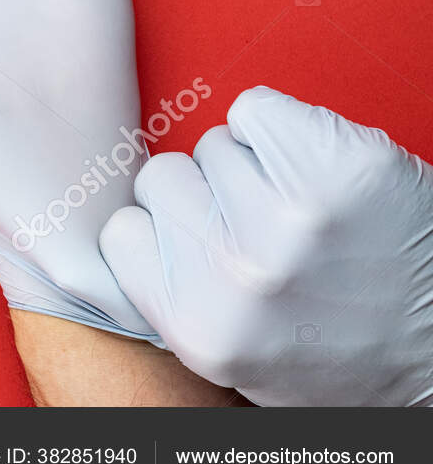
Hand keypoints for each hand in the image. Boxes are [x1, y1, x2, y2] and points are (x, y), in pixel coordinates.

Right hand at [101, 86, 432, 404]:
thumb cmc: (340, 355)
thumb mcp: (230, 355)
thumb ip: (168, 296)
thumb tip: (121, 228)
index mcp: (200, 326)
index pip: (123, 232)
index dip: (162, 231)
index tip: (199, 246)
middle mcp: (242, 277)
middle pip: (162, 177)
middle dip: (205, 195)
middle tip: (258, 231)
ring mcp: (295, 219)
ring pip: (213, 144)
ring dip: (249, 166)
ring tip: (300, 210)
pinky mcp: (343, 170)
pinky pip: (257, 108)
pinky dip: (278, 127)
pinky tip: (313, 171)